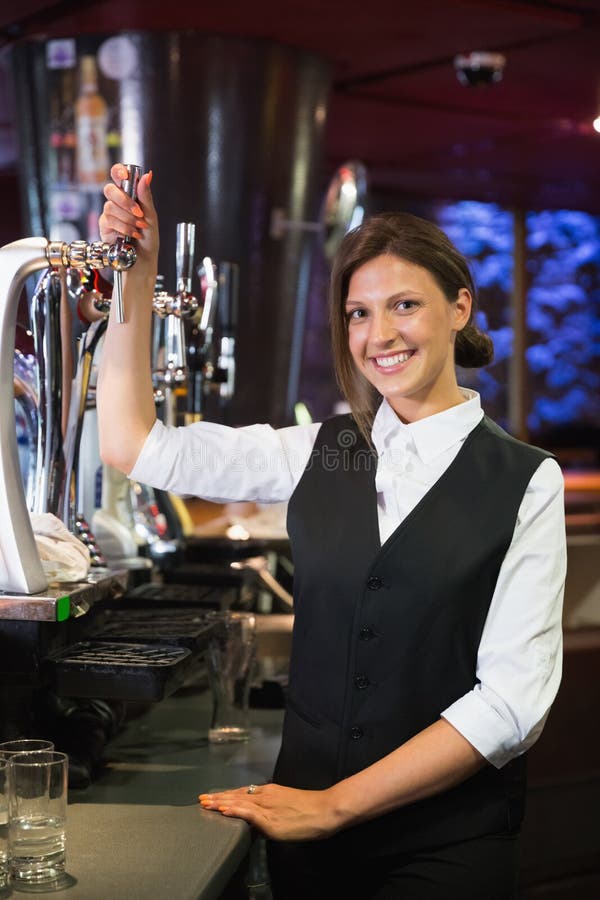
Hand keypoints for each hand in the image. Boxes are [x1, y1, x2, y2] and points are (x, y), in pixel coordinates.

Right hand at [99, 165, 158, 266]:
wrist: (144, 259)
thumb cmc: (148, 238)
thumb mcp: (151, 216)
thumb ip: (146, 196)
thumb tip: (147, 175)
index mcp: (129, 195)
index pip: (118, 176)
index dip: (118, 171)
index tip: (125, 175)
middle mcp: (117, 203)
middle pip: (109, 190)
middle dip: (125, 201)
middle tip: (139, 213)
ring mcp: (109, 214)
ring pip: (110, 207)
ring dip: (128, 219)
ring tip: (139, 228)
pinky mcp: (104, 227)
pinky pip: (109, 221)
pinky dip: (124, 228)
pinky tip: (132, 235)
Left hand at [198, 783, 340, 840]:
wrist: (326, 809)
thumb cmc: (311, 810)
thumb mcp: (287, 808)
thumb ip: (271, 813)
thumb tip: (256, 824)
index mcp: (270, 793)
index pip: (242, 793)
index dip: (226, 796)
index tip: (211, 797)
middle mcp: (266, 796)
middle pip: (236, 796)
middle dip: (217, 798)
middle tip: (200, 799)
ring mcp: (267, 807)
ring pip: (239, 802)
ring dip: (220, 803)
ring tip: (205, 804)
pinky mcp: (271, 820)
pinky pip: (249, 814)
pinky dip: (235, 811)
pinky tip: (223, 811)